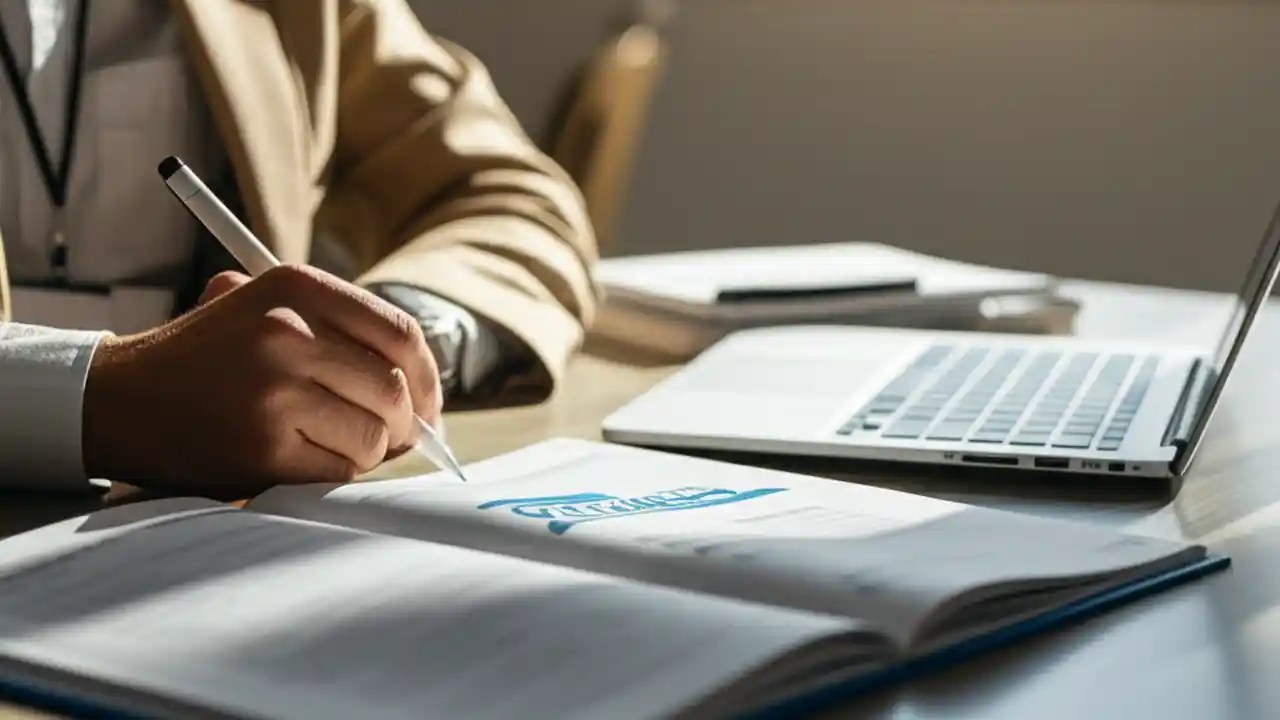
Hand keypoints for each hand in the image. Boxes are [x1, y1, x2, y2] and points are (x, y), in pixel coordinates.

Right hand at [83, 264, 442, 493]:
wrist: (118, 399)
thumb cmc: (205, 358)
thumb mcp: (261, 306)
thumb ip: (337, 328)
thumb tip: (421, 387)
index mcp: (297, 286)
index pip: (400, 333)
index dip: (427, 376)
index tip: (428, 402)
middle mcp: (289, 330)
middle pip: (393, 389)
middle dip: (405, 423)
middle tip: (397, 437)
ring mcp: (277, 388)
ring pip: (374, 434)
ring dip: (368, 451)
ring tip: (335, 445)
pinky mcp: (264, 444)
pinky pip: (340, 469)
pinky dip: (334, 474)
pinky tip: (303, 460)